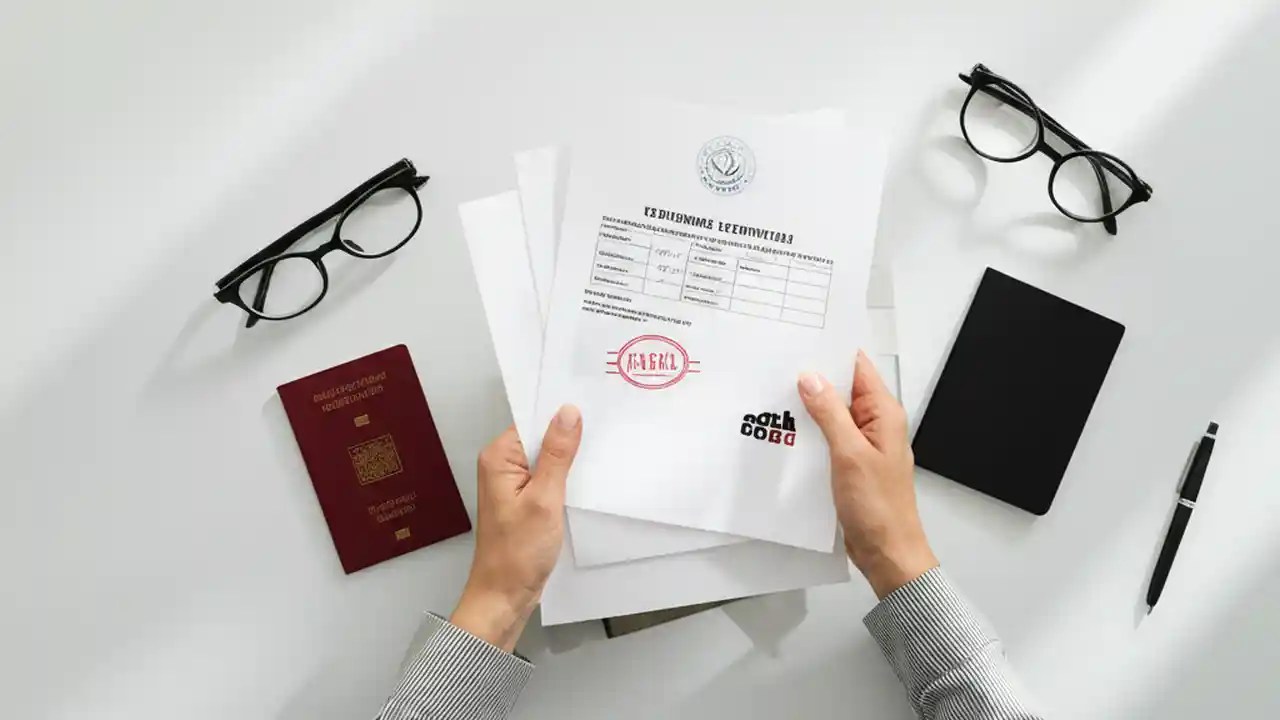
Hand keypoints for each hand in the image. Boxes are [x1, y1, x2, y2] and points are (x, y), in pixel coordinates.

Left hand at [450, 405, 582, 650]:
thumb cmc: (517, 554)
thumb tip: (568, 413)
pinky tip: (585, 483)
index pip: (533, 421)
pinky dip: (567, 480)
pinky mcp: (525, 500)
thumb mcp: (545, 499)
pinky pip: (549, 479)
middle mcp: (502, 466)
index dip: (561, 415)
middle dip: (569, 438)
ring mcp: (513, 484)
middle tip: (604, 434)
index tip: (592, 409)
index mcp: (498, 458)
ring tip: (600, 457)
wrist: (505, 596)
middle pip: (541, 438)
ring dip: (570, 462)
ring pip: (548, 459)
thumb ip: (557, 454)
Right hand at [798, 351, 937, 598]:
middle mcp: (875, 424)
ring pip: (832, 413)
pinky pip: (827, 438)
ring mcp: (862, 444)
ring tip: (773, 394)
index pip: (858, 368)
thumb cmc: (878, 508)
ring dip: (809, 407)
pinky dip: (810, 432)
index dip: (832, 352)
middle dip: (814, 378)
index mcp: (884, 414)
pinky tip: (786, 431)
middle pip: (842, 389)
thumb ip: (830, 413)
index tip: (802, 340)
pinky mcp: (849, 463)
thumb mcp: (849, 455)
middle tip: (777, 366)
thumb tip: (811, 377)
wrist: (887, 553)